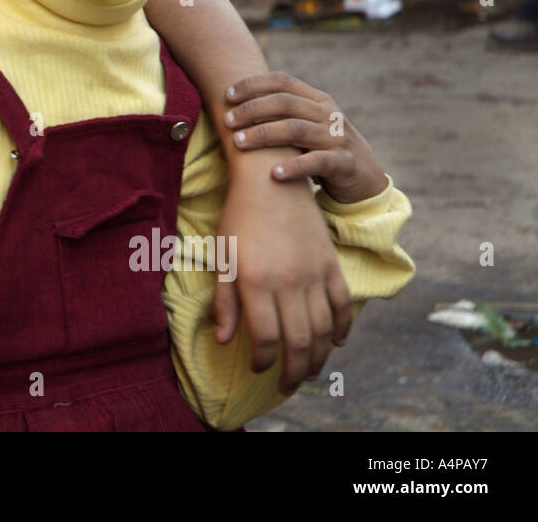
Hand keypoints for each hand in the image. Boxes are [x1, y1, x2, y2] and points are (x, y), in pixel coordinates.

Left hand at [215, 157, 352, 393]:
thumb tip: (226, 341)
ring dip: (318, 356)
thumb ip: (226, 301)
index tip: (258, 368)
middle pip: (298, 341)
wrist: (271, 179)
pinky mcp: (330, 263)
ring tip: (309, 371)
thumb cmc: (238, 218)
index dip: (263, 360)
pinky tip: (335, 342)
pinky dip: (342, 327)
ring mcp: (314, 273)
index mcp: (257, 282)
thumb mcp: (223, 257)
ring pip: (323, 329)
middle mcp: (288, 282)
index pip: (267, 338)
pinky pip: (342, 304)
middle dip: (293, 371)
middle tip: (287, 386)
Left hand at [224, 72, 387, 203]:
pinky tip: (274, 173)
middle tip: (227, 121)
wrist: (365, 178)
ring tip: (237, 143)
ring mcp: (337, 137)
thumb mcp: (306, 125)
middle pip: (285, 103)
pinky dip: (294, 166)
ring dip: (263, 135)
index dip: (253, 84)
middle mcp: (328, 113)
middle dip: (252, 110)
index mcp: (316, 100)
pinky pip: (317, 161)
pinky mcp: (344, 163)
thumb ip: (282, 114)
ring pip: (296, 129)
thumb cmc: (322, 149)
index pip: (282, 82)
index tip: (227, 94)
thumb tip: (234, 106)